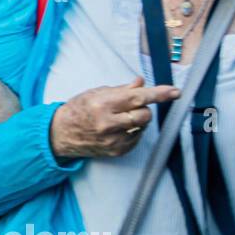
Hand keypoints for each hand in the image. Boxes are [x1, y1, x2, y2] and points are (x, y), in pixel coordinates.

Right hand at [49, 77, 179, 159]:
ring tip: (121, 118)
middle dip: (142, 109)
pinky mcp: (116, 151)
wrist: (60, 134)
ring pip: (142, 128)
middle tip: (131, 107)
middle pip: (144, 115)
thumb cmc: (77, 110)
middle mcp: (108, 123)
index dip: (159, 94)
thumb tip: (141, 83)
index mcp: (103, 104)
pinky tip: (119, 129)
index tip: (175, 92)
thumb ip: (121, 89)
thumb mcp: (95, 92)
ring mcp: (113, 139)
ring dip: (137, 121)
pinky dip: (133, 132)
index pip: (138, 97)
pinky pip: (137, 139)